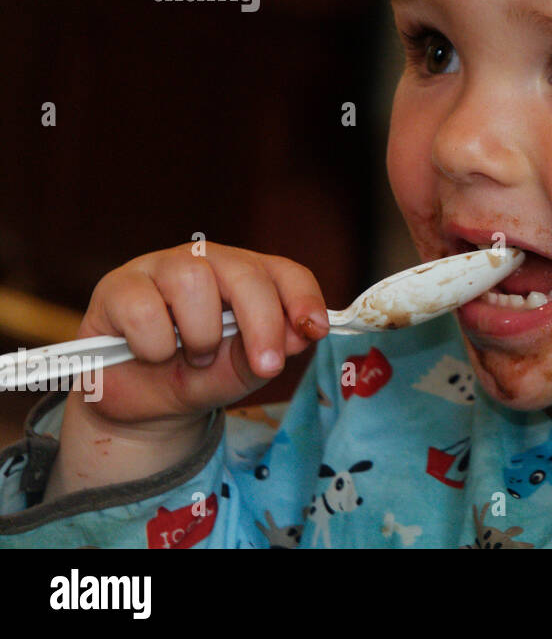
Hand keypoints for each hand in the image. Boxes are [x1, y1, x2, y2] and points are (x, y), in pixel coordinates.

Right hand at [71, 241, 328, 431]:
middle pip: (243, 272)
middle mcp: (205, 262)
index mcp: (243, 275)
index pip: (282, 271)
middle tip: (267, 366)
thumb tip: (299, 333)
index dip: (303, 296)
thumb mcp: (239, 372)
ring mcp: (159, 268)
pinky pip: (143, 307)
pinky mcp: (117, 287)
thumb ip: (267, 352)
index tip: (315, 329)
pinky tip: (150, 354)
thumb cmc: (195, 378)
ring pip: (192, 280)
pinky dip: (154, 344)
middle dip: (262, 322)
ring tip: (194, 357)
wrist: (139, 407)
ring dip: (201, 335)